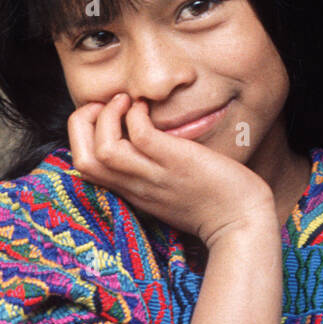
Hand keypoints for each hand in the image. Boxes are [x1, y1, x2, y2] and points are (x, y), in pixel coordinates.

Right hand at [66, 93, 276, 247]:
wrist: (243, 222)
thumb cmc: (214, 204)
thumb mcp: (170, 191)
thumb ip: (152, 173)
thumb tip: (144, 141)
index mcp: (132, 192)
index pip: (84, 168)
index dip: (82, 136)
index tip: (101, 117)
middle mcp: (136, 186)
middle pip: (82, 159)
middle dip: (80, 123)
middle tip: (102, 105)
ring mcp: (155, 175)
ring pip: (103, 150)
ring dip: (106, 116)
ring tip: (125, 101)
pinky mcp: (176, 163)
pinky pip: (142, 135)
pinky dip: (137, 114)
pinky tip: (147, 106)